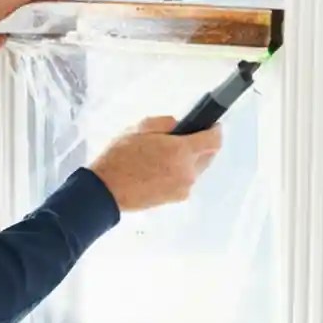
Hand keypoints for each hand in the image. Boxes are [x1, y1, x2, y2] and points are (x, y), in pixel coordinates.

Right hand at [88, 117, 222, 212]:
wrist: (106, 191)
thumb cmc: (119, 159)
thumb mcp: (140, 129)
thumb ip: (165, 123)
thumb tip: (180, 125)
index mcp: (181, 151)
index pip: (214, 140)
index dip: (216, 130)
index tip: (213, 125)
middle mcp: (187, 172)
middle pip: (209, 155)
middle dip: (202, 145)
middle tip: (185, 138)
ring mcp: (183, 188)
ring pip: (197, 169)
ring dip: (190, 160)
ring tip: (167, 155)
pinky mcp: (176, 198)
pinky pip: (186, 180)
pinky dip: (180, 172)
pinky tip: (162, 168)